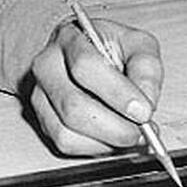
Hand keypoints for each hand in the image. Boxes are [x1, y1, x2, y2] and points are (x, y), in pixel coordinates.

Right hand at [27, 18, 162, 156]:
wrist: (87, 55)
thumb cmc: (111, 49)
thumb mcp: (137, 44)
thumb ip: (146, 69)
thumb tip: (145, 102)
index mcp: (69, 38)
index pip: (85, 66)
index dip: (117, 93)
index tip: (143, 110)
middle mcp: (48, 66)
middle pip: (73, 106)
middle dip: (114, 127)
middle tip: (140, 131)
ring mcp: (41, 95)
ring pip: (67, 132)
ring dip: (105, 141)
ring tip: (129, 133)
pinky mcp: (44, 120)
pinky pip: (66, 144)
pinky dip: (95, 148)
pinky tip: (112, 136)